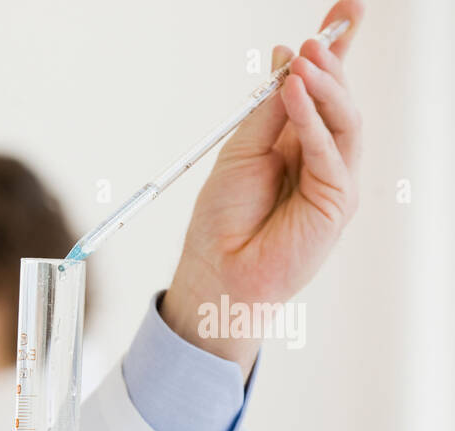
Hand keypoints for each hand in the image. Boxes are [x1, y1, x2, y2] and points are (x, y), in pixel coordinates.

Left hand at [161, 0, 363, 380]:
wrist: (217, 274)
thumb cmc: (222, 222)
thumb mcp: (239, 151)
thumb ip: (267, 110)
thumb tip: (286, 60)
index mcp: (296, 142)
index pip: (322, 90)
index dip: (335, 52)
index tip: (343, 12)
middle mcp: (321, 158)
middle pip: (338, 99)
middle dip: (334, 62)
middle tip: (320, 34)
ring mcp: (334, 179)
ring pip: (342, 120)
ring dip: (324, 86)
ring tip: (304, 59)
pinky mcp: (338, 201)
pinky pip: (331, 152)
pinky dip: (314, 120)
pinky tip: (295, 93)